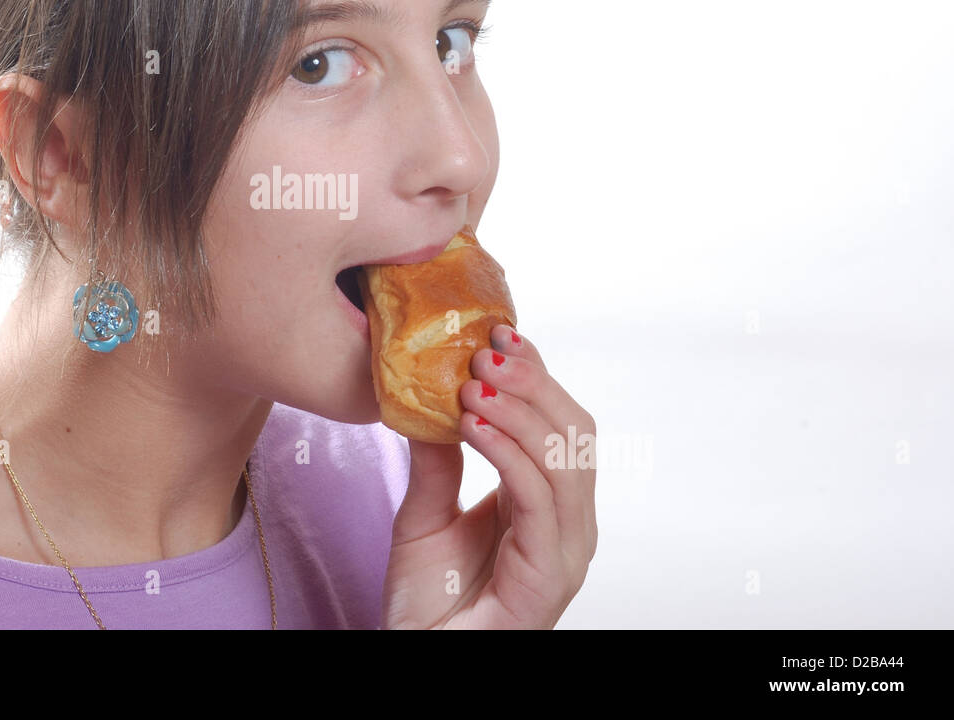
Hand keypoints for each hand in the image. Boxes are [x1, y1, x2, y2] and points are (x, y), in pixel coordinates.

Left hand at [381, 324, 596, 628]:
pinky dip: (508, 451)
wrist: (417, 662)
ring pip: (564, 459)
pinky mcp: (549, 575)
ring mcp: (565, 551)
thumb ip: (438, 460)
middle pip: (574, 432)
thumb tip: (432, 395)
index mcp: (547, 504)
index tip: (499, 329)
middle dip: (534, 380)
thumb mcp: (424, 515)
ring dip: (518, 408)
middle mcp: (568, 525)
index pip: (560, 423)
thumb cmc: (426, 605)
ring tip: (473, 378)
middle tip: (487, 345)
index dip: (536, 373)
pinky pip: (539, 498)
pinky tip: (471, 422)